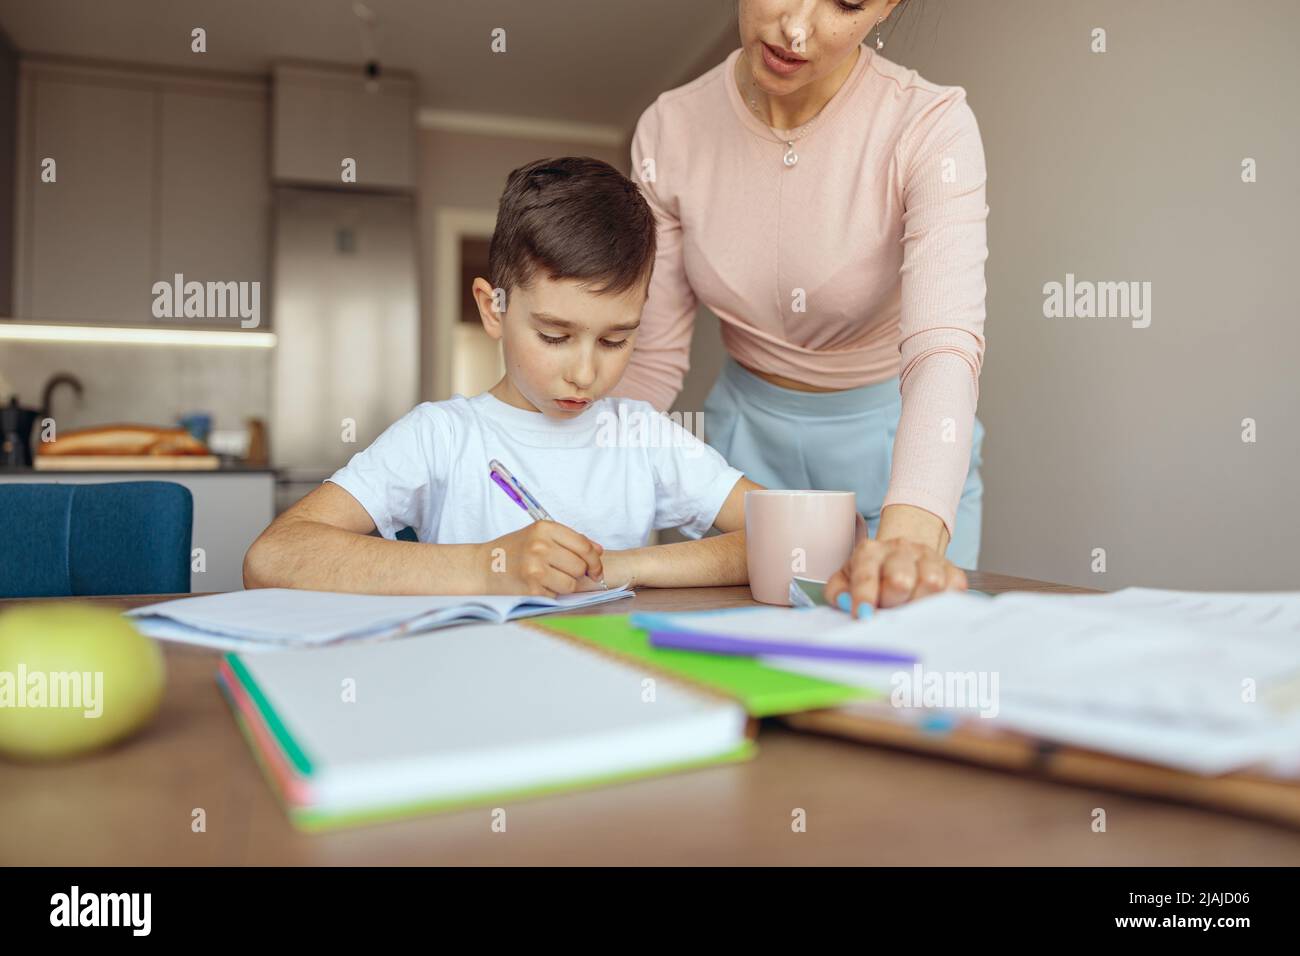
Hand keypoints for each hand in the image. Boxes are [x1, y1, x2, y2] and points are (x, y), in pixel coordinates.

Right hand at [481, 520, 603, 596]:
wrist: (482, 567)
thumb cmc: (513, 551)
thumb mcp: (538, 536)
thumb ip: (569, 541)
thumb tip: (598, 551)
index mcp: (544, 528)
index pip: (584, 546)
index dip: (595, 561)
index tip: (595, 569)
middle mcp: (540, 546)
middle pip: (580, 566)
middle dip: (577, 573)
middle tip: (562, 573)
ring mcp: (535, 568)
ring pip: (571, 583)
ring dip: (564, 585)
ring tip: (548, 579)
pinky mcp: (532, 588)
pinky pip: (557, 595)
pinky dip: (551, 593)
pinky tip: (537, 586)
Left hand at [823, 536, 966, 617]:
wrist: (902, 555)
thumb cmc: (871, 574)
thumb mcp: (845, 580)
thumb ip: (838, 593)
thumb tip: (846, 604)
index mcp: (870, 551)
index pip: (866, 575)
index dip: (864, 598)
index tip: (864, 617)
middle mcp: (900, 549)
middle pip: (901, 579)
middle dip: (893, 604)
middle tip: (889, 611)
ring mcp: (929, 558)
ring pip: (930, 584)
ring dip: (918, 605)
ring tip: (908, 609)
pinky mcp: (952, 570)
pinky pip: (953, 590)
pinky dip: (942, 604)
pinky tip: (929, 605)